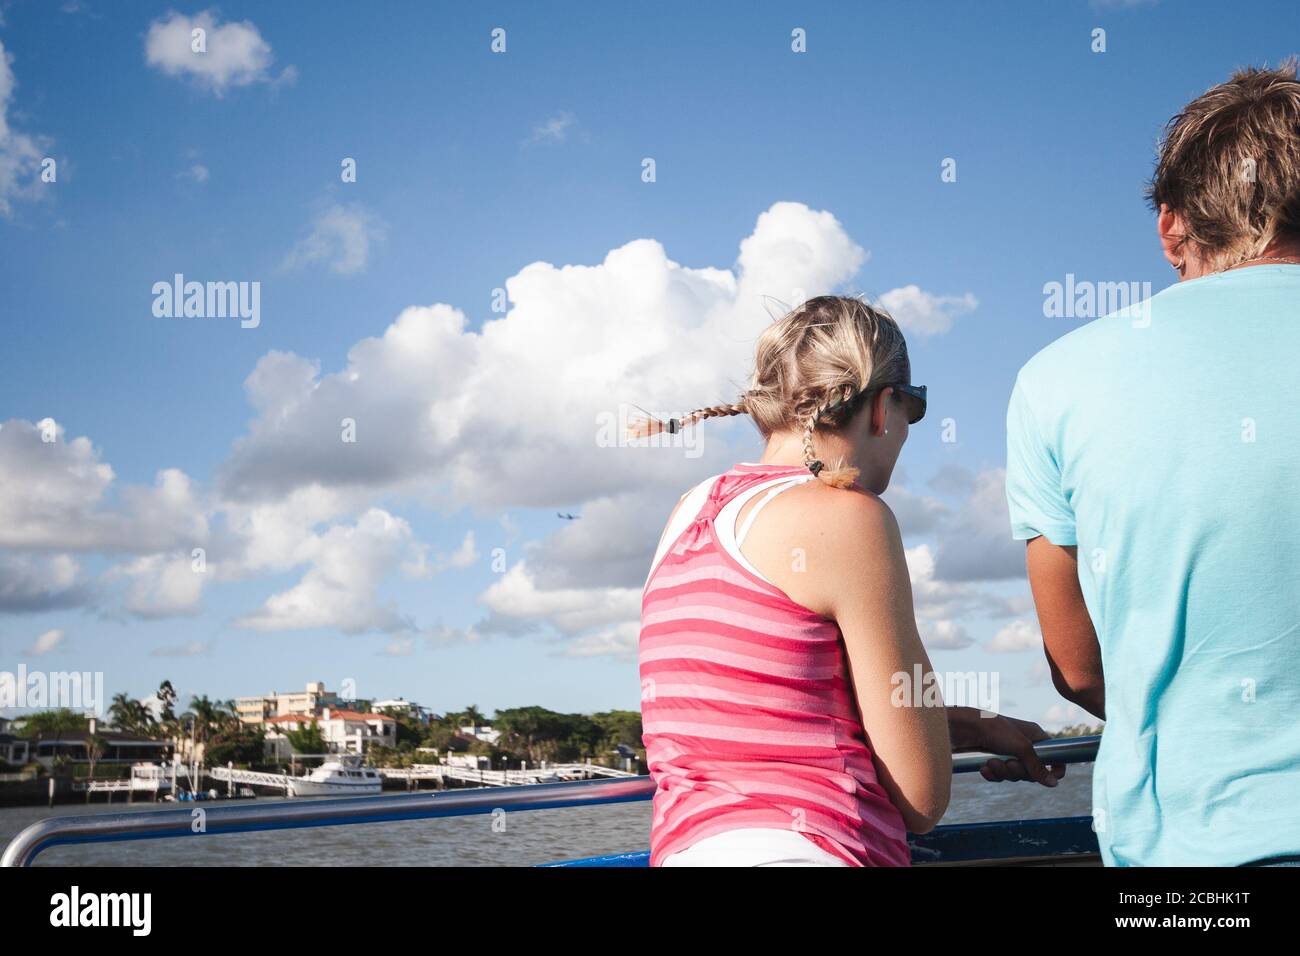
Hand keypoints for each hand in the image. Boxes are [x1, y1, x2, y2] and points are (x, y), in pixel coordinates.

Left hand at [949, 708, 1064, 787]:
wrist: (961, 727)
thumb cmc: (993, 729)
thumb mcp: (1020, 746)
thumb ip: (1037, 766)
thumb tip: (1054, 783)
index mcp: (1035, 736)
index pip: (1054, 756)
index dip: (1054, 768)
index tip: (1050, 777)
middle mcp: (1023, 744)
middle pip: (1033, 771)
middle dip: (1019, 771)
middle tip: (1009, 763)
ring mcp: (1007, 753)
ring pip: (1015, 775)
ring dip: (1003, 772)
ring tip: (992, 762)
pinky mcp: (993, 760)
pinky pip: (1000, 776)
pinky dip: (992, 774)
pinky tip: (983, 767)